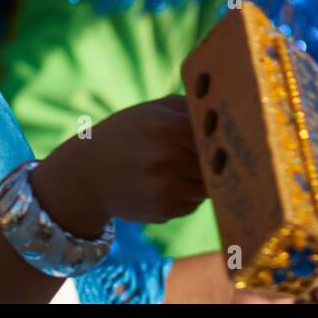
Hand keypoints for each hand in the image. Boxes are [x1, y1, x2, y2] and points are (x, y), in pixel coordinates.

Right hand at [34, 95, 204, 235]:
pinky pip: (193, 204)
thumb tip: (230, 112)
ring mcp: (164, 187)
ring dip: (200, 180)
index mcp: (166, 126)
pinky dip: (186, 196)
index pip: (215, 134)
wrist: (87, 173)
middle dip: (210, 160)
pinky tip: (164, 186)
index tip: (221, 138)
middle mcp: (166, 158)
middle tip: (197, 154)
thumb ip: (191, 107)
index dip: (219, 137)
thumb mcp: (153, 110)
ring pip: (207, 186)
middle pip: (215, 162)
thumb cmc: (128, 134)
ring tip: (175, 169)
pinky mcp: (163, 210)